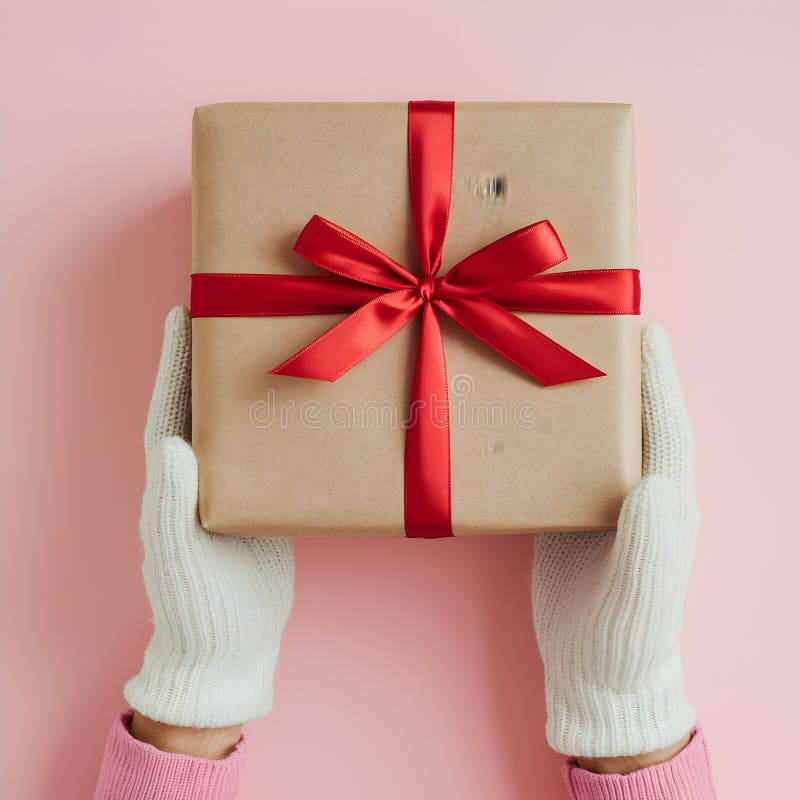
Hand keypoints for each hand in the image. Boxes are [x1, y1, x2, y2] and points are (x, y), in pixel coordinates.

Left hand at [124, 307, 294, 743]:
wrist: (230, 647)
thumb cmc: (197, 607)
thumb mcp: (182, 555)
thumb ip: (174, 500)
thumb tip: (170, 441)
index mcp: (173, 481)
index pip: (170, 408)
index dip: (174, 361)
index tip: (183, 314)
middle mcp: (200, 476)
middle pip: (203, 405)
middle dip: (210, 359)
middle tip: (231, 314)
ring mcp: (232, 489)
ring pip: (237, 425)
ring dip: (247, 385)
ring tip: (268, 343)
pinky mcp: (262, 504)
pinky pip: (267, 455)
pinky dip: (277, 426)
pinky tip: (299, 405)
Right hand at [532, 324, 698, 762]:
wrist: (594, 674)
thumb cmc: (626, 640)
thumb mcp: (640, 596)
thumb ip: (651, 543)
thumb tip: (655, 479)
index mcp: (664, 504)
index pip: (667, 430)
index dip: (659, 380)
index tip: (646, 332)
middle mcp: (636, 492)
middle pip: (631, 420)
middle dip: (619, 372)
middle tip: (592, 328)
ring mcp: (600, 501)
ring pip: (592, 437)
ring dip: (579, 396)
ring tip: (550, 355)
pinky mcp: (566, 514)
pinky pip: (557, 464)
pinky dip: (544, 435)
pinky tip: (519, 415)